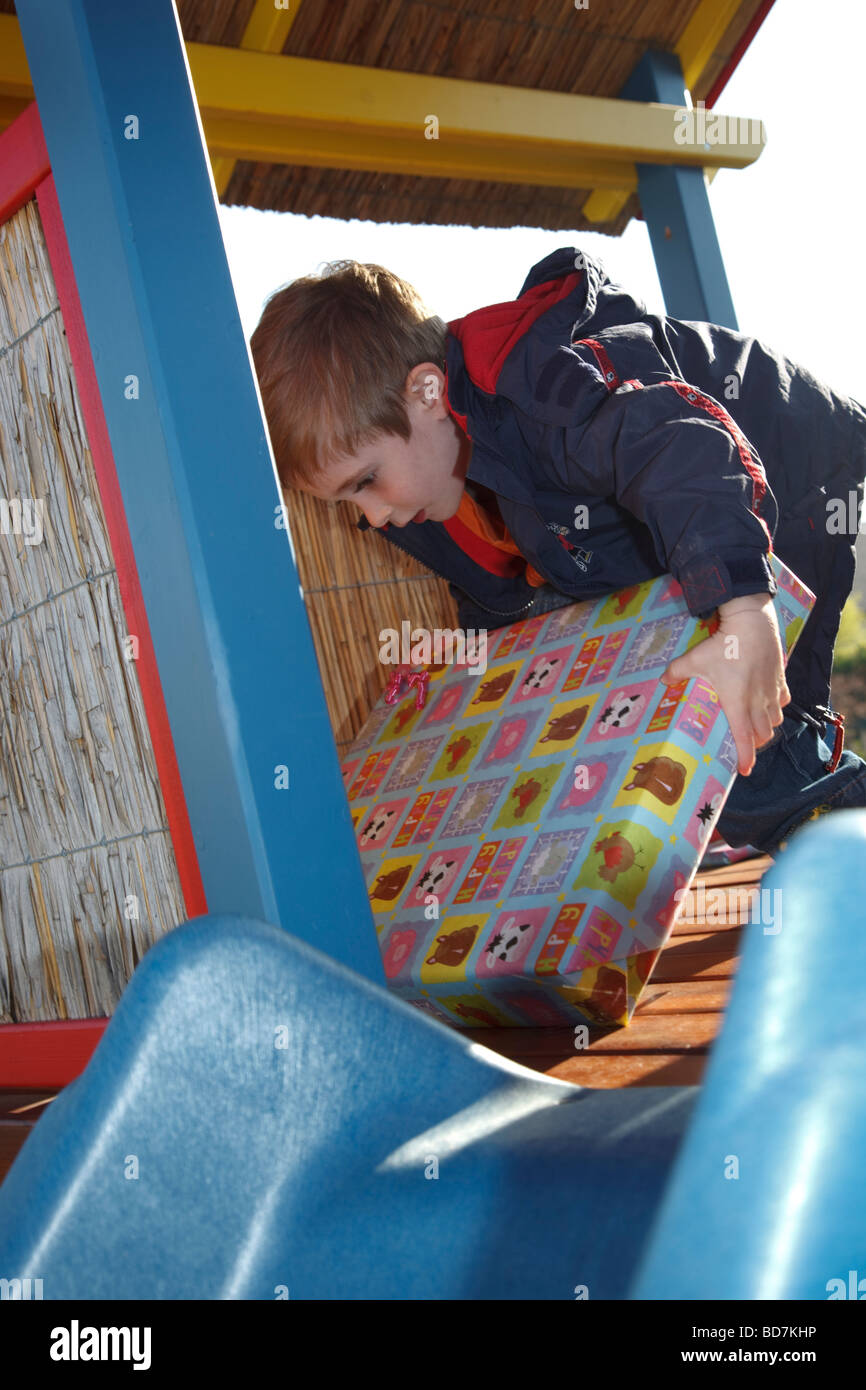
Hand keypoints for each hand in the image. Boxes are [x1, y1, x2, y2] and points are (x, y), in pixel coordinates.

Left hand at [660, 593, 790, 775]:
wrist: (752, 621)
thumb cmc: (724, 644)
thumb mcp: (695, 658)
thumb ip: (676, 672)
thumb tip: (662, 682)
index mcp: (737, 703)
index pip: (744, 738)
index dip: (745, 757)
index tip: (743, 771)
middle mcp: (758, 701)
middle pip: (763, 734)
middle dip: (755, 744)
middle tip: (744, 746)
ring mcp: (771, 690)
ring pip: (775, 720)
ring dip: (766, 728)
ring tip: (756, 728)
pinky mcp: (781, 678)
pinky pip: (783, 701)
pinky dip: (777, 707)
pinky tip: (768, 704)